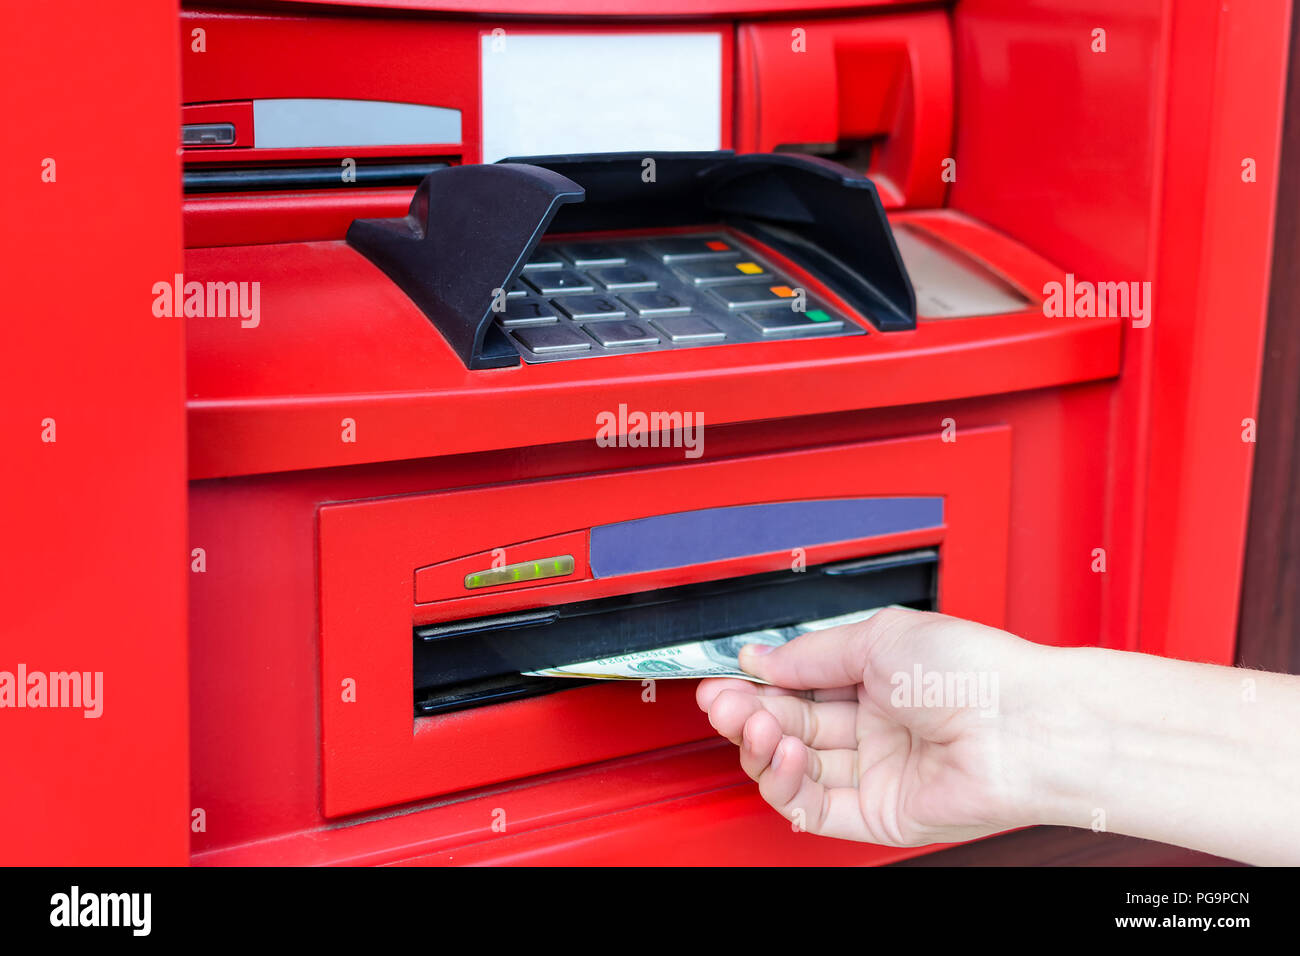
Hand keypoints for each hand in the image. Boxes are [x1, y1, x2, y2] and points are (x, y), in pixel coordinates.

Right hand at [696, 607, 1055, 846]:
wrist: (1021, 722)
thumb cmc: (975, 670)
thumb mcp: (877, 636)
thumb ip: (810, 653)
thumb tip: (761, 658)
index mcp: (879, 678)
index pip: (799, 685)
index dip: (758, 683)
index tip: (728, 675)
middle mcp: (876, 726)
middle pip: (789, 726)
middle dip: (747, 711)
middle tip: (721, 700)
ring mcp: (877, 771)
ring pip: (793, 768)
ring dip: (760, 744)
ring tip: (753, 722)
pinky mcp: (878, 814)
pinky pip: (812, 808)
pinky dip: (783, 783)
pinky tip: (778, 754)